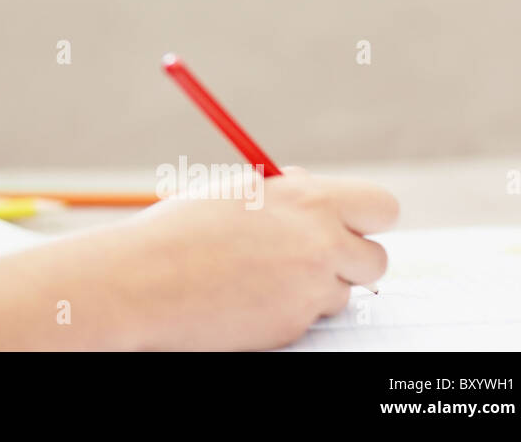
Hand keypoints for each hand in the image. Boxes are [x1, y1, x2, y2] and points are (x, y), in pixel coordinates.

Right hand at [36, 166, 398, 349]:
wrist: (140, 280)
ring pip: (341, 293)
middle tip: (319, 258)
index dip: (365, 218)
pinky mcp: (294, 326)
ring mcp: (309, 289)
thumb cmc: (177, 231)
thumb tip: (312, 195)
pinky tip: (244, 297)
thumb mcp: (236, 193)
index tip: (346, 224)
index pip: (380, 206)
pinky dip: (286, 310)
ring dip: (314, 288)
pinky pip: (308, 318)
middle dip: (352, 260)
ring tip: (260, 277)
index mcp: (305, 198)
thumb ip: (284, 194)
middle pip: (377, 259)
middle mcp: (318, 243)